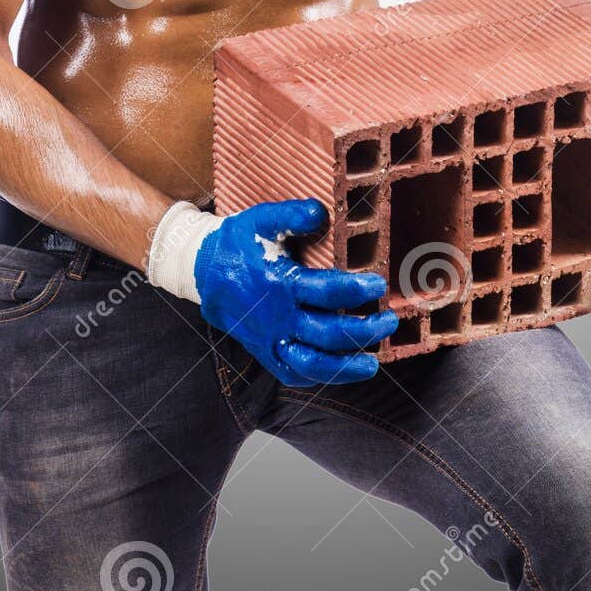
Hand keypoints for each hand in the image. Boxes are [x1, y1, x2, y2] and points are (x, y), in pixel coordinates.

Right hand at [193, 198, 398, 385]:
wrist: (201, 269)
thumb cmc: (237, 242)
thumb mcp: (262, 218)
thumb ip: (293, 215)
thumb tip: (322, 213)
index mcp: (281, 283)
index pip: (328, 291)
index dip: (358, 289)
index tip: (379, 285)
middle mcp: (278, 317)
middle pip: (329, 333)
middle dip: (364, 330)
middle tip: (388, 321)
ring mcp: (271, 339)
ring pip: (312, 363)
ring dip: (346, 367)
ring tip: (372, 363)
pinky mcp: (263, 351)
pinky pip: (291, 373)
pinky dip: (316, 377)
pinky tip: (338, 372)